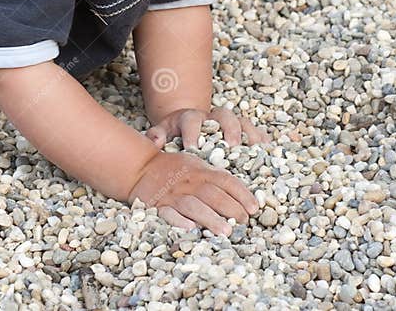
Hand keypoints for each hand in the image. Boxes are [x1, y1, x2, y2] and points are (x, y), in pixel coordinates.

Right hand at [127, 149, 259, 233]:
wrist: (141, 167)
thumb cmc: (174, 168)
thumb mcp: (195, 164)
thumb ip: (214, 177)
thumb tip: (240, 196)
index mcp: (200, 171)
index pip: (225, 180)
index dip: (241, 193)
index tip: (254, 208)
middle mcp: (189, 182)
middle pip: (212, 193)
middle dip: (231, 208)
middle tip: (244, 222)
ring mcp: (173, 195)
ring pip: (193, 205)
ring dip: (210, 218)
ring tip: (225, 232)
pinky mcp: (158, 206)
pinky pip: (168, 214)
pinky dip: (179, 221)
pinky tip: (191, 229)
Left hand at [145, 106, 270, 149]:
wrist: (190, 125)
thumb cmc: (176, 133)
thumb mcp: (164, 131)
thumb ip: (157, 135)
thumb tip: (154, 140)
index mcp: (192, 118)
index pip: (192, 121)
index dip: (192, 133)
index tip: (192, 147)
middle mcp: (213, 117)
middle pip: (223, 117)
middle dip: (228, 130)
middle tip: (231, 145)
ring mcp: (231, 122)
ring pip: (243, 122)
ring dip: (250, 134)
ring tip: (256, 149)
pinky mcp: (244, 130)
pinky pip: (256, 132)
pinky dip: (263, 140)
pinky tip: (270, 151)